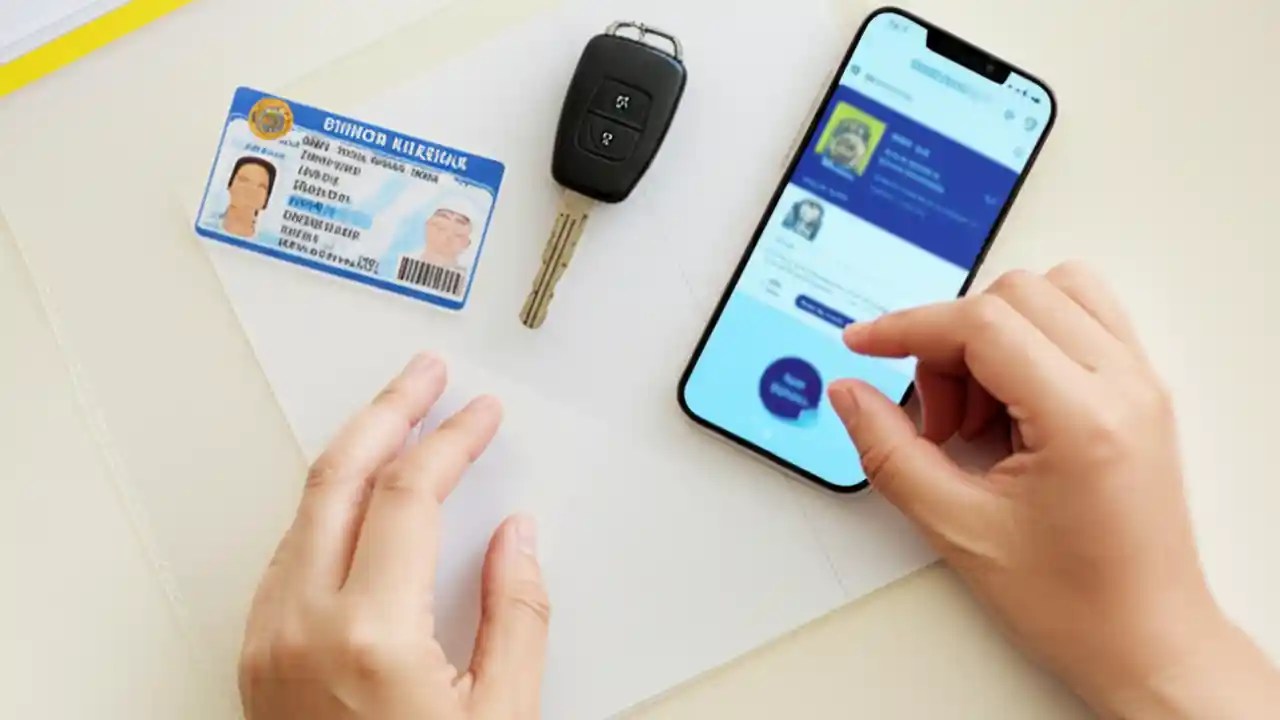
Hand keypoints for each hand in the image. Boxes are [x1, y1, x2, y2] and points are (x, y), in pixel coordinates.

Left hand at [239, 354, 549, 719]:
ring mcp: (269, 643)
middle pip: (338, 478)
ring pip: (304, 510)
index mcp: (370, 637)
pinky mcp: (256, 659)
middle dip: (387, 411)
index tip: (479, 415)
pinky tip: (360, 496)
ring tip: (396, 422)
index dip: (452, 440)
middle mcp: (303, 629)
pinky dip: (328, 510)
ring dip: (354, 454)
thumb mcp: (501, 717)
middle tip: (425, 377)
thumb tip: (514, 540)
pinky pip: (288, 555)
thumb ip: (516, 618)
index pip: (409, 495)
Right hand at [829, 264, 1279, 717]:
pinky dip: (1032, 338)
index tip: (864, 345)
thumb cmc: (1074, 603)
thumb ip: (889, 452)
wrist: (1146, 642)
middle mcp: (1125, 386)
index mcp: (1085, 420)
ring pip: (1053, 291)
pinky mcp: (1142, 391)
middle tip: (938, 421)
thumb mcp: (958, 529)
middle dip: (952, 344)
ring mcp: (1142, 384)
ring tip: (978, 412)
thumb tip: (848, 394)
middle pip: (1014, 297)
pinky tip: (1009, 400)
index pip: (982, 323)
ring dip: (995, 332)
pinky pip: (1083, 317)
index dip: (908, 327)